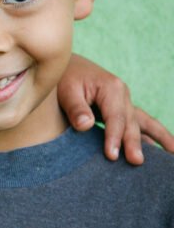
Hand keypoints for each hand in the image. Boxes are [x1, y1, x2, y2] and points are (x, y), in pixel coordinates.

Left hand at [58, 54, 173, 164]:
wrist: (65, 65)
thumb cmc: (64, 78)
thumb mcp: (66, 91)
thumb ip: (76, 108)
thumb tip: (85, 125)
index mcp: (112, 88)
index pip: (116, 118)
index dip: (114, 137)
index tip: (111, 155)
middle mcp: (123, 94)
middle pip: (131, 123)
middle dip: (134, 143)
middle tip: (136, 162)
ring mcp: (124, 101)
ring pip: (144, 122)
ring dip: (159, 137)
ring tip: (173, 153)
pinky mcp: (120, 107)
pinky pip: (137, 123)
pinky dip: (148, 136)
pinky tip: (158, 151)